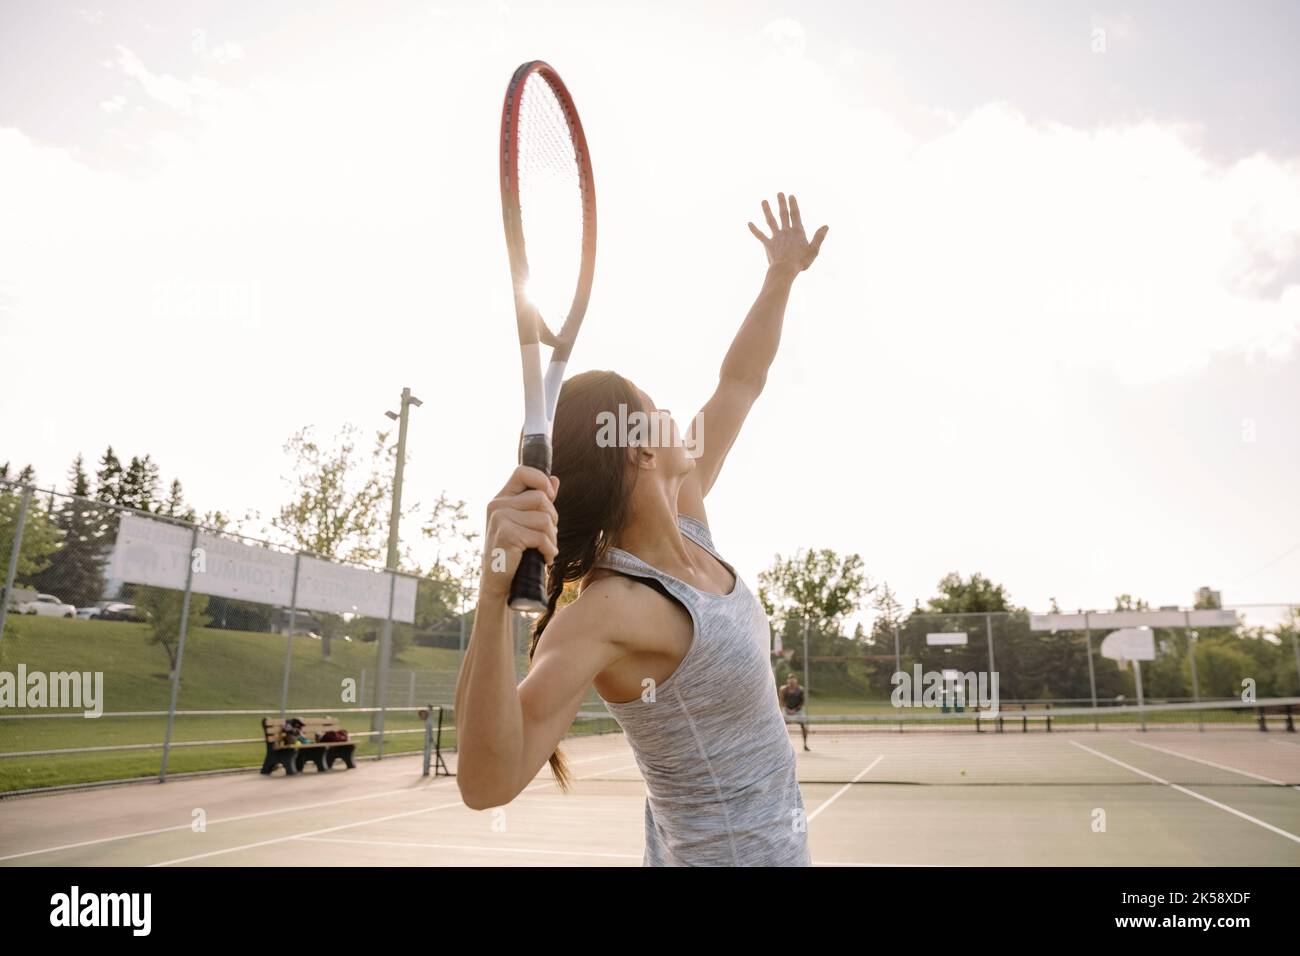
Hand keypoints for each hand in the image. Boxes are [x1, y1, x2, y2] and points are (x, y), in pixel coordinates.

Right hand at [480, 466, 559, 600]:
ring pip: (545, 519)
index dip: (541, 479)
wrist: (498, 583)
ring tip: (546, 549)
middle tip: (548, 537)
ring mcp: (500, 519)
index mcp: (501, 499)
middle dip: (553, 519)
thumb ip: (538, 502)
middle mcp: (497, 505)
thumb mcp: (525, 524)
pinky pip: (541, 537)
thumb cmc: (514, 553)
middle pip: (541, 498)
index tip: (550, 496)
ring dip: (552, 538)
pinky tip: (545, 559)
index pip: (522, 472)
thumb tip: (555, 480)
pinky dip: (549, 550)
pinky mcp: (507, 534)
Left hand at [748, 193, 827, 273]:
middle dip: (781, 203)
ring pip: (770, 221)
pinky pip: (760, 235)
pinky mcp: (768, 245)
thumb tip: (826, 226)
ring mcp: (776, 237)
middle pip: (783, 215)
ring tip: (764, 201)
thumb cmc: (800, 262)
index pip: (795, 215)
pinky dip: (754, 229)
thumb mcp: (814, 250)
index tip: (791, 196)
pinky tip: (749, 223)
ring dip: (767, 211)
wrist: (785, 270)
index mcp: (797, 232)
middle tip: (779, 193)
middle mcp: (786, 232)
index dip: (793, 205)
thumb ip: (819, 237)